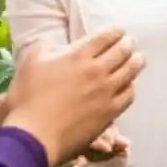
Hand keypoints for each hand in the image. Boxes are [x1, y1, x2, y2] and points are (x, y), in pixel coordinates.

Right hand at [2, 28, 145, 166]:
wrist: (34, 135)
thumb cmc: (27, 99)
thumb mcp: (31, 63)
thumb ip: (44, 47)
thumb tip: (51, 41)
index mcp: (78, 56)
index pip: (106, 37)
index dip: (116, 32)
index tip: (119, 31)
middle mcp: (97, 71)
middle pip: (123, 51)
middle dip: (129, 44)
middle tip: (131, 42)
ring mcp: (105, 92)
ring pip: (130, 71)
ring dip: (136, 62)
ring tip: (138, 59)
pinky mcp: (109, 113)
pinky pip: (128, 95)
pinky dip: (131, 87)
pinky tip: (129, 86)